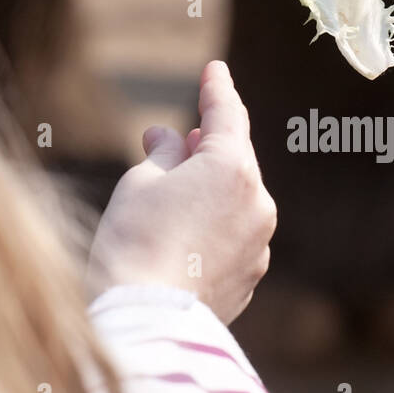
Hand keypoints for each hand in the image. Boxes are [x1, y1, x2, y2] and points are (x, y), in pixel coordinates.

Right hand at [86, 60, 276, 324]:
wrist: (145, 321)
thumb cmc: (134, 241)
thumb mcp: (140, 183)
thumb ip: (162, 154)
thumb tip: (169, 139)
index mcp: (232, 168)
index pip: (227, 114)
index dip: (216, 89)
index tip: (215, 71)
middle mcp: (258, 202)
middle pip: (234, 159)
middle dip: (207, 146)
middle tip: (176, 142)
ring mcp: (259, 244)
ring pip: (236, 199)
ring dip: (210, 188)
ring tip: (172, 192)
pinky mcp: (250, 278)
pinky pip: (234, 234)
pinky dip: (213, 224)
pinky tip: (181, 235)